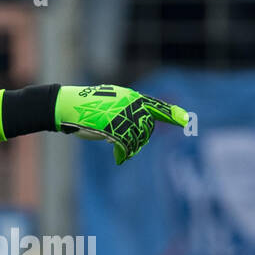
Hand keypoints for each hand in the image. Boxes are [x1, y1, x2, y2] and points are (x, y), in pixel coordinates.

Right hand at [55, 84, 188, 163]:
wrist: (68, 107)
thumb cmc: (87, 108)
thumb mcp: (111, 105)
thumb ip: (127, 112)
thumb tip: (140, 128)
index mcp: (130, 97)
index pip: (156, 107)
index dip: (172, 114)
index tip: (186, 121)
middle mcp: (129, 104)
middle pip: (147, 128)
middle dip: (140, 140)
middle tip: (129, 148)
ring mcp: (121, 115)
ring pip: (138, 137)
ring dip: (132, 148)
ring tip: (121, 151)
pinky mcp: (114, 126)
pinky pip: (127, 145)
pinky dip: (124, 154)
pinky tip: (118, 158)